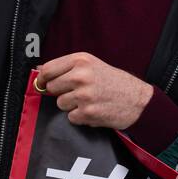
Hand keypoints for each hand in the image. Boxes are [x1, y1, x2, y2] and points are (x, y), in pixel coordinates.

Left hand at [34, 51, 152, 128]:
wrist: (137, 100)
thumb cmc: (114, 81)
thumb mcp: (92, 65)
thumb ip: (67, 67)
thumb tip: (40, 71)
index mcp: (81, 60)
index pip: (48, 69)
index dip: (42, 78)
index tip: (43, 83)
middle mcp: (81, 76)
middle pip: (52, 88)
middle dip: (60, 92)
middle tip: (76, 92)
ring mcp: (83, 95)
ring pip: (60, 104)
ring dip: (71, 105)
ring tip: (88, 100)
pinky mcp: (87, 113)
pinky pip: (71, 117)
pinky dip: (80, 116)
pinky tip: (93, 110)